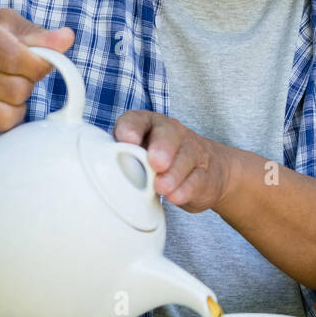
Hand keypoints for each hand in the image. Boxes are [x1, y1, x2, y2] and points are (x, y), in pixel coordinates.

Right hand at [0, 8, 73, 153]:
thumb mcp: (0, 25)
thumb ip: (36, 34)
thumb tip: (65, 39)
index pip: (19, 59)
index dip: (39, 67)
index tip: (35, 66)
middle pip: (17, 90)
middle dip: (25, 88)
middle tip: (10, 81)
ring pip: (6, 118)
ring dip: (12, 112)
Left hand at [113, 110, 232, 212]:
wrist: (207, 171)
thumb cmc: (162, 163)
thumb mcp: (141, 156)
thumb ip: (126, 159)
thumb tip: (107, 174)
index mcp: (150, 125)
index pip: (138, 120)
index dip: (132, 128)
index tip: (127, 140)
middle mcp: (173, 134)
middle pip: (168, 134)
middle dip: (162, 147)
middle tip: (156, 163)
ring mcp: (193, 152)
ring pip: (185, 157)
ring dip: (173, 173)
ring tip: (162, 187)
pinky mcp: (206, 175)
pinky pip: (197, 179)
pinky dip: (186, 189)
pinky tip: (176, 196)